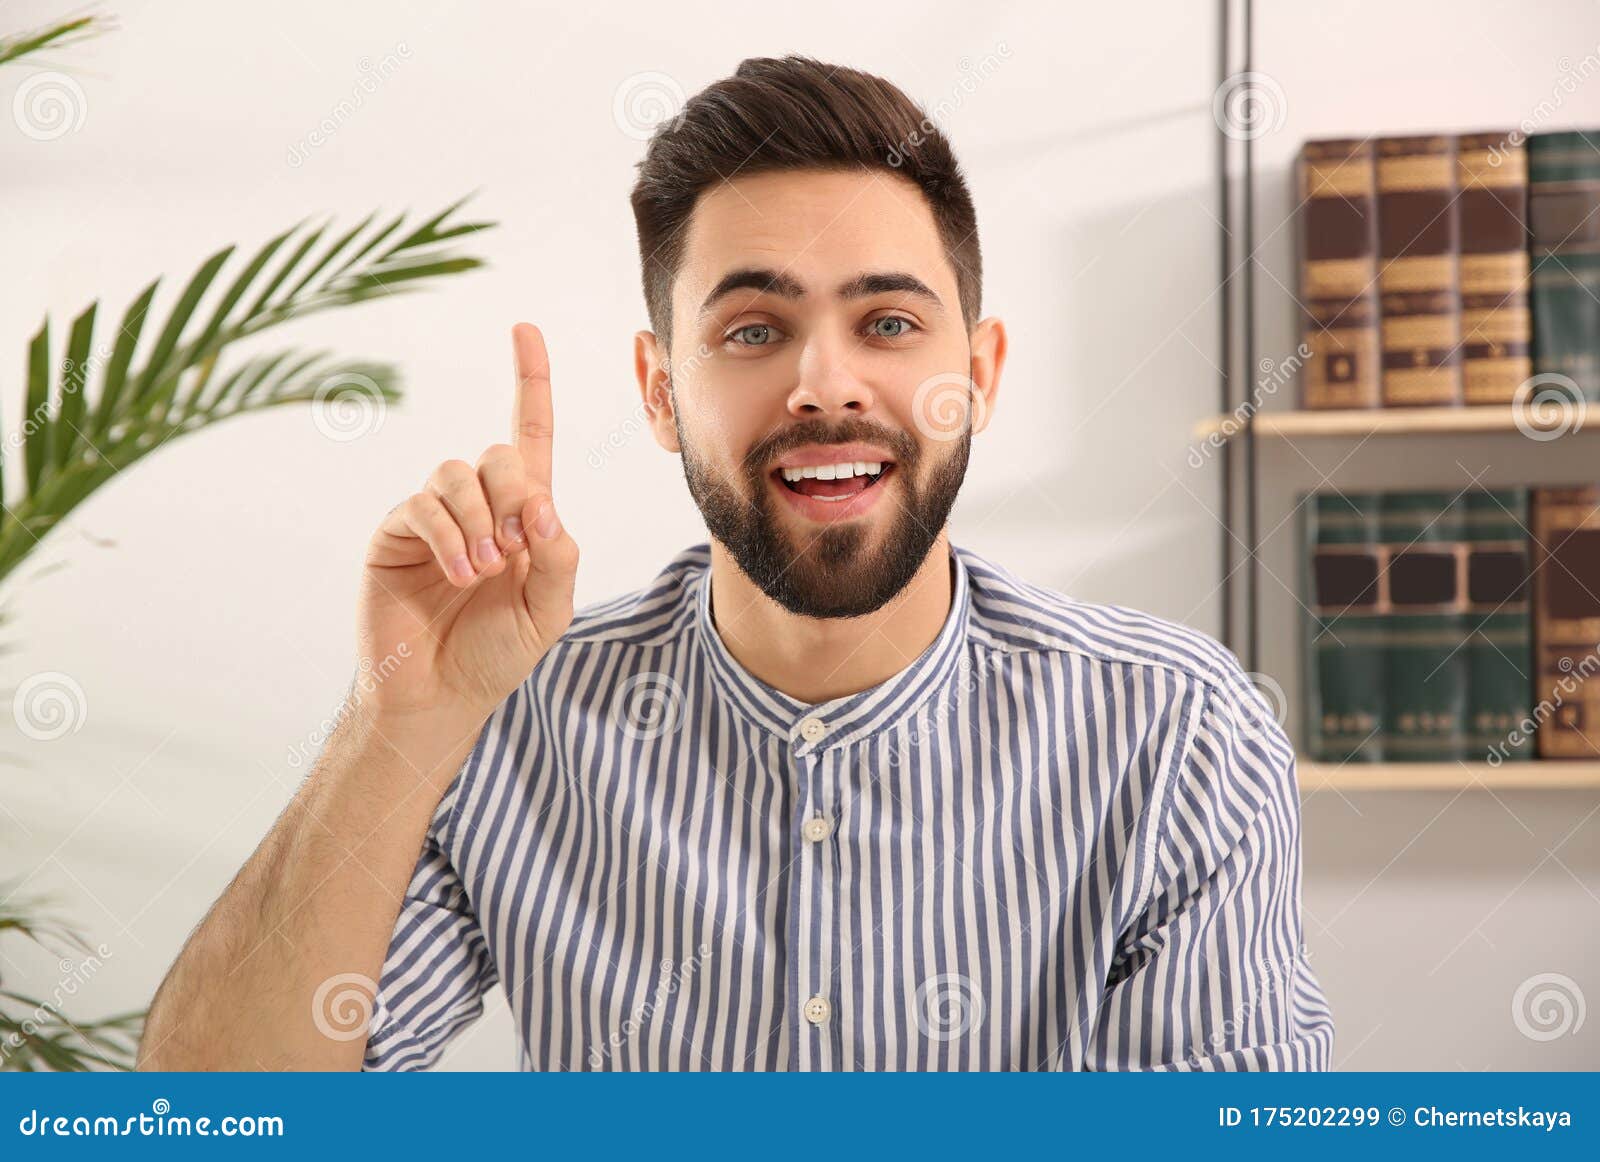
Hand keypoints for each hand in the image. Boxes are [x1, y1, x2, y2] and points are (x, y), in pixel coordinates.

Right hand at [353, 323, 578, 730]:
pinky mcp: (396, 531)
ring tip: (483, 573)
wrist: (441, 694)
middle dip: (514, 497)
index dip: (530, 381)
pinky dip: (449, 535)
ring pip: (459, 474)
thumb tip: (543, 503)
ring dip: (480, 521)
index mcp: (523, 515)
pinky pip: (423, 504)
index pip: (529, 434)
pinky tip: (460, 572)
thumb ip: (560, 555)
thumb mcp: (550, 609)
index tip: (525, 328)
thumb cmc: (498, 652)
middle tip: (514, 551)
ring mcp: (434, 515)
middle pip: (498, 454)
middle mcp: (478, 504)